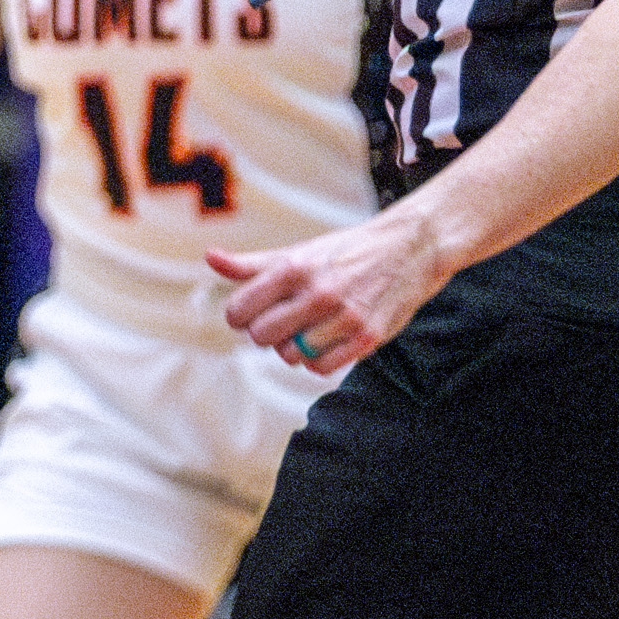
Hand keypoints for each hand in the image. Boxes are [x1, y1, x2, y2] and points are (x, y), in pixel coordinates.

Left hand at [212, 204, 446, 379]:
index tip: (252, 313)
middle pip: (262, 337)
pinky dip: (317, 360)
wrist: (408, 250)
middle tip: (283, 320)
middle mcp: (317, 292)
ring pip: (291, 355)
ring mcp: (343, 316)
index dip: (240, 316)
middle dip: (267, 333)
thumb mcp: (298, 252)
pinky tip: (326, 341)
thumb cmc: (345, 253)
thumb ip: (252, 264)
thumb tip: (210, 258)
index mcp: (293, 267)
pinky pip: (321, 368)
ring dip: (294, 347)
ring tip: (308, 328)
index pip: (239, 311)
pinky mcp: (367, 337)